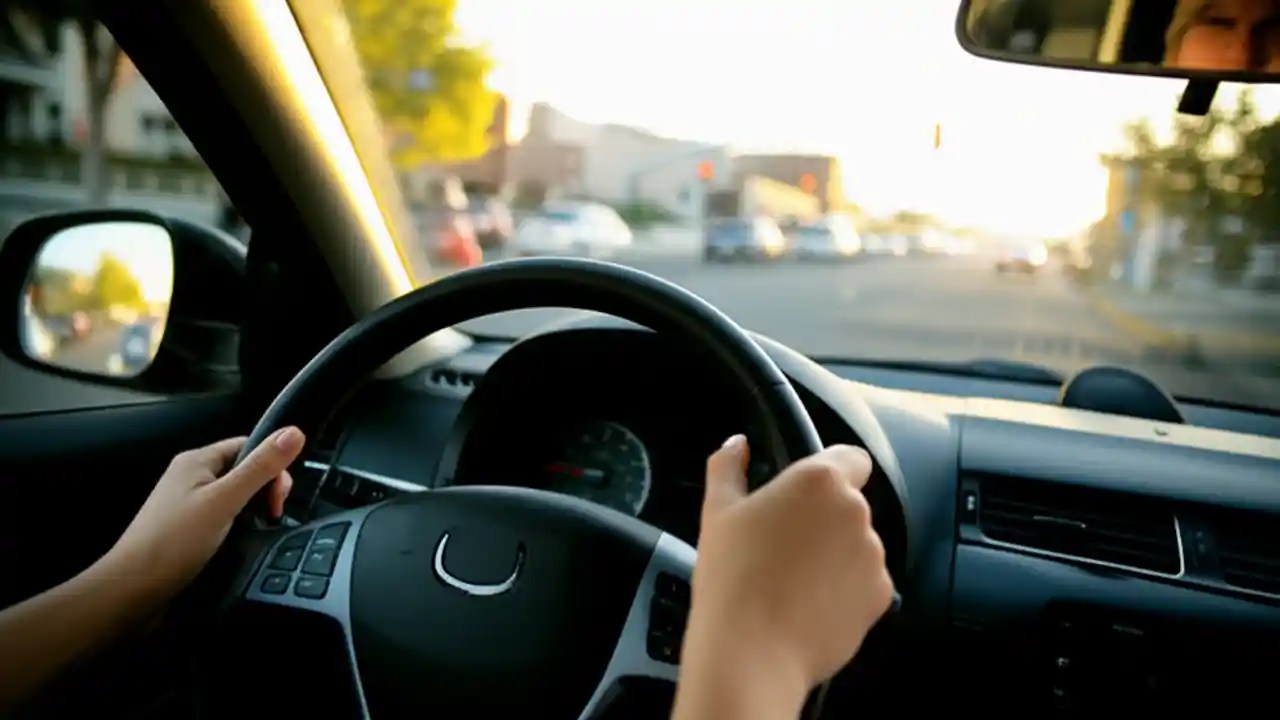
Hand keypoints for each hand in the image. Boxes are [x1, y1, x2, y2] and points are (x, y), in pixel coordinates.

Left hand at [103, 427, 305, 600]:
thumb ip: (260, 468)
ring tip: (255, 530)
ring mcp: (188, 504)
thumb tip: (294, 432)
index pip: (248, 446)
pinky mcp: (188, 529)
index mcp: (197, 460)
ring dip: (252, 511)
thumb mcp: (224, 500)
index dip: (272, 465)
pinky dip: (238, 527)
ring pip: (235, 497)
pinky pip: (224, 517)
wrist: (132, 591)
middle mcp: (191, 478)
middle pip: (244, 471)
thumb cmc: (173, 542)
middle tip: (271, 516)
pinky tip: (239, 542)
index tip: (280, 496)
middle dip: (264, 490)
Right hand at [682, 436, 893, 699]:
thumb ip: (728, 467)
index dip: (832, 471)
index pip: (851, 457)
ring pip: (857, 545)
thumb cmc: (731, 577)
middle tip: (783, 545)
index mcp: (819, 481)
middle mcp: (856, 512)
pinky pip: (865, 582)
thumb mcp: (718, 512)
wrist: (750, 652)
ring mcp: (873, 556)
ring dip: (836, 555)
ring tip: (793, 581)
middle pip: (849, 505)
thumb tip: (736, 444)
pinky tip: (809, 605)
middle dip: (824, 520)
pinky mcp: (881, 596)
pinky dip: (845, 590)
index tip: (805, 495)